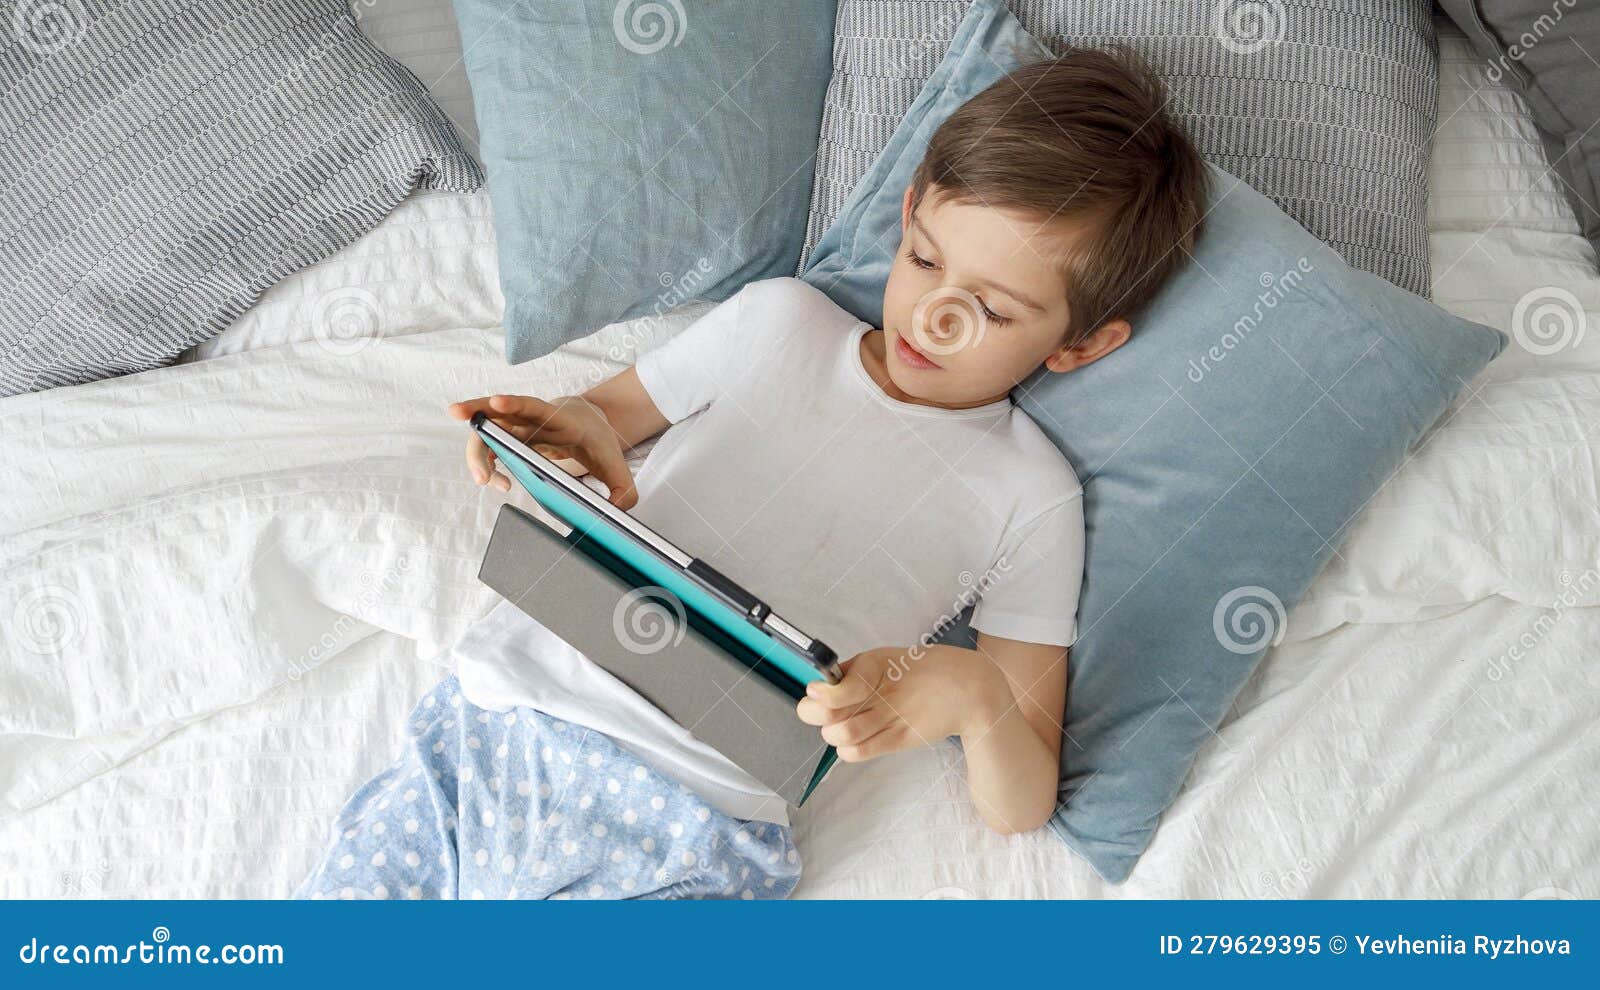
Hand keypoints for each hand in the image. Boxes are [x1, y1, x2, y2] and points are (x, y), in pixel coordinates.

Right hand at [447, 393, 638, 507]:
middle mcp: (535, 417)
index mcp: (561, 419)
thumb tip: (617, 513)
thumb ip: (624, 491)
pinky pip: (490, 447)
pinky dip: (487, 466)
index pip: (536, 406)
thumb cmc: (599, 444)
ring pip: (488, 429)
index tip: (498, 401)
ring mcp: (519, 425)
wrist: (589, 425)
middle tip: (457, 413)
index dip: (516, 404)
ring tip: (482, 480)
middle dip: (477, 409)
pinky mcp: (510, 437)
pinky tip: (498, 484)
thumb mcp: (617, 466)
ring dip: (476, 450)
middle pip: (500, 408)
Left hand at [794, 645, 1004, 762]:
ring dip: (831, 734)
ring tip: (838, 727)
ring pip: (842, 735)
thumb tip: (821, 683)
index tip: (815, 692)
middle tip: (821, 712)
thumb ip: (854, 671)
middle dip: (816, 715)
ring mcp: (892, 717)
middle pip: (831, 712)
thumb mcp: (888, 657)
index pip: (836, 686)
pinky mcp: (900, 739)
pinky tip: (852, 741)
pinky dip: (846, 750)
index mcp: (875, 663)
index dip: (818, 693)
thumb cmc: (924, 671)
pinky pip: (860, 752)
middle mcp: (882, 691)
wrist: (968, 688)